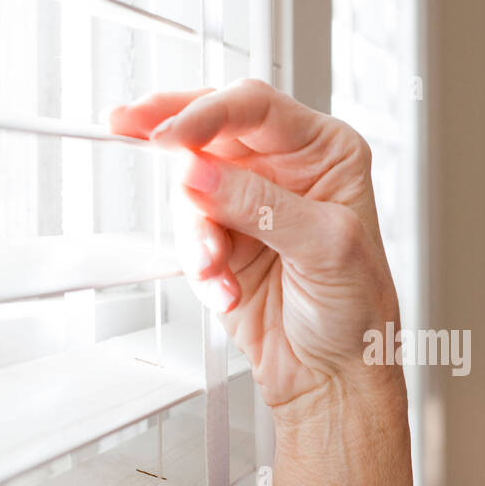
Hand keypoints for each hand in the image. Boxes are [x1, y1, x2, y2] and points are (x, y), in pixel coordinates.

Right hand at [105, 79, 412, 485]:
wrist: (335, 378)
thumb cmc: (358, 313)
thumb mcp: (325, 248)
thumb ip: (260, 204)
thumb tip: (199, 170)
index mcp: (326, 152)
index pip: (257, 107)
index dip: (208, 112)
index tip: (169, 134)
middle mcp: (287, 169)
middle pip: (213, 129)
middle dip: (171, 134)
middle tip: (126, 125)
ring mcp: (250, 204)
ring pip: (191, 187)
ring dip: (196, 233)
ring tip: (215, 270)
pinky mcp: (224, 241)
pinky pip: (188, 235)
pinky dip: (199, 266)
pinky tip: (224, 292)